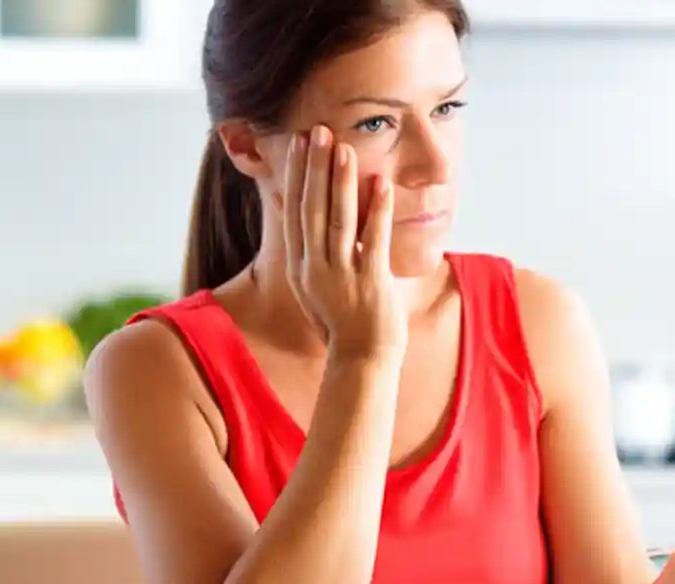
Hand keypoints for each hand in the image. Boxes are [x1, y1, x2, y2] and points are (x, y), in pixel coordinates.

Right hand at [274, 125, 405, 360]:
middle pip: (311, 210)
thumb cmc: (343, 322)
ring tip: (343, 148)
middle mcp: (314, 270)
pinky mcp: (370, 285)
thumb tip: (306, 214)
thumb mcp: (317, 286)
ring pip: (337, 222)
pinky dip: (377, 211)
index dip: (296, 177)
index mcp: (300, 267)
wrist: (362, 360)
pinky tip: (381, 184)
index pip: (293, 213)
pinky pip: (373, 241)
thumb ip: (312, 252)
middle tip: (316, 131)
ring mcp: (341, 278)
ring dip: (340, 182)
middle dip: (313, 168)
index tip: (298, 145)